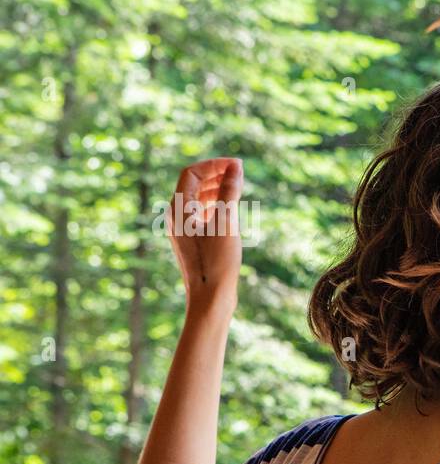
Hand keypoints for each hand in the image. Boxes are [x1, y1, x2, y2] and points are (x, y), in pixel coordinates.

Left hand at [165, 157, 243, 311]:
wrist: (209, 298)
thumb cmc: (217, 263)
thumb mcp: (226, 223)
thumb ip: (229, 192)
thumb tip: (236, 168)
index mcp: (178, 210)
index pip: (192, 173)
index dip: (214, 164)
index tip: (238, 165)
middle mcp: (175, 217)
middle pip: (192, 183)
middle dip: (215, 173)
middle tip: (240, 171)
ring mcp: (183, 229)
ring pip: (197, 198)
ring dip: (216, 187)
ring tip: (238, 186)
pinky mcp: (193, 240)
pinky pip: (201, 213)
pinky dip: (215, 204)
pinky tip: (231, 208)